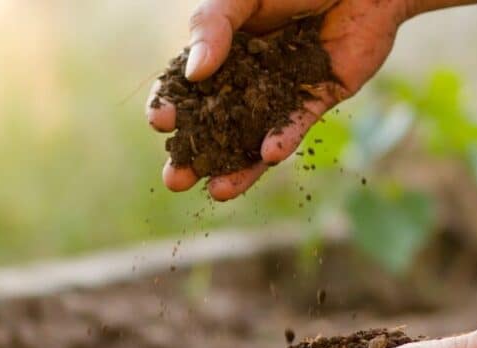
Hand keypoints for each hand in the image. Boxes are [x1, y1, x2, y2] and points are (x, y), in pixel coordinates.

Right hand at [148, 0, 408, 200]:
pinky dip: (282, 139)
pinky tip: (268, 154)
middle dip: (194, 157)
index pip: (187, 87)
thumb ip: (215, 26)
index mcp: (222, 53)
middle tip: (174, 180)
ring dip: (235, 168)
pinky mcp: (315, 99)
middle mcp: (247, 79)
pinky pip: (295, 125)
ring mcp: (279, 93)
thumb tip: (194, 72)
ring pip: (251, 138)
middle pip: (214, 127)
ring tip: (217, 192)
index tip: (160, 122)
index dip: (172, 106)